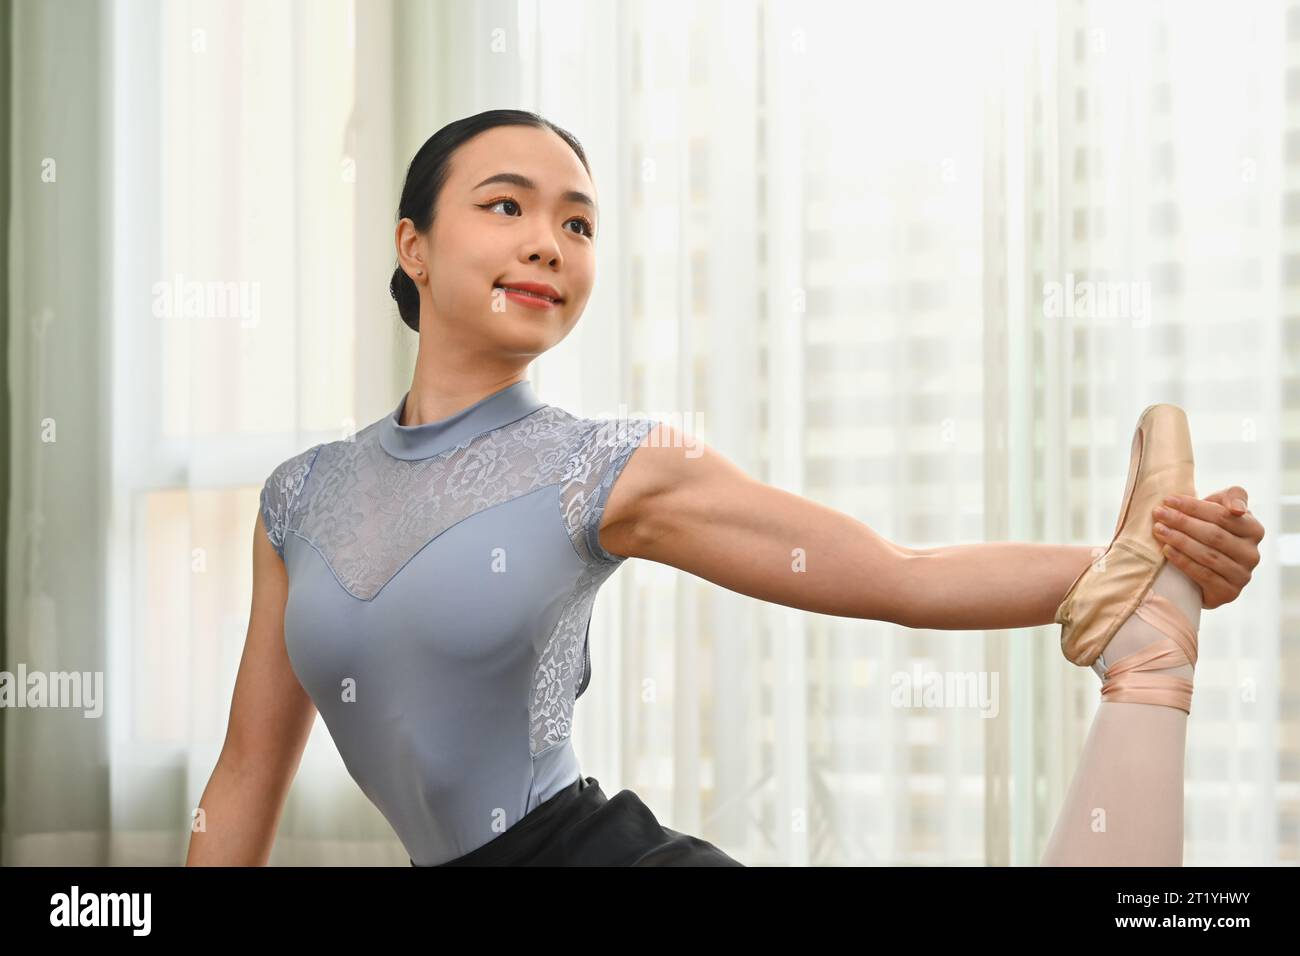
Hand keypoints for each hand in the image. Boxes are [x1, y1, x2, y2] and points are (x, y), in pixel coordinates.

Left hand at [1151, 485, 1263, 609]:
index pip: (1222, 515)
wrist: (1205, 566)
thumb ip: (1233, 496)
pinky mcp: (1229, 592)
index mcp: (1254, 530)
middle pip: (1214, 535)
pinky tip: (1166, 550)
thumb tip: (1237, 509)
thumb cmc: (1212, 529)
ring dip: (1179, 540)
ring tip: (1159, 530)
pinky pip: (1203, 575)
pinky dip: (1183, 561)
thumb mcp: (1222, 507)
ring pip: (1208, 555)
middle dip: (1182, 522)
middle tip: (1158, 513)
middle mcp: (1252, 554)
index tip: (1168, 500)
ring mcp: (1242, 575)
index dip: (1193, 506)